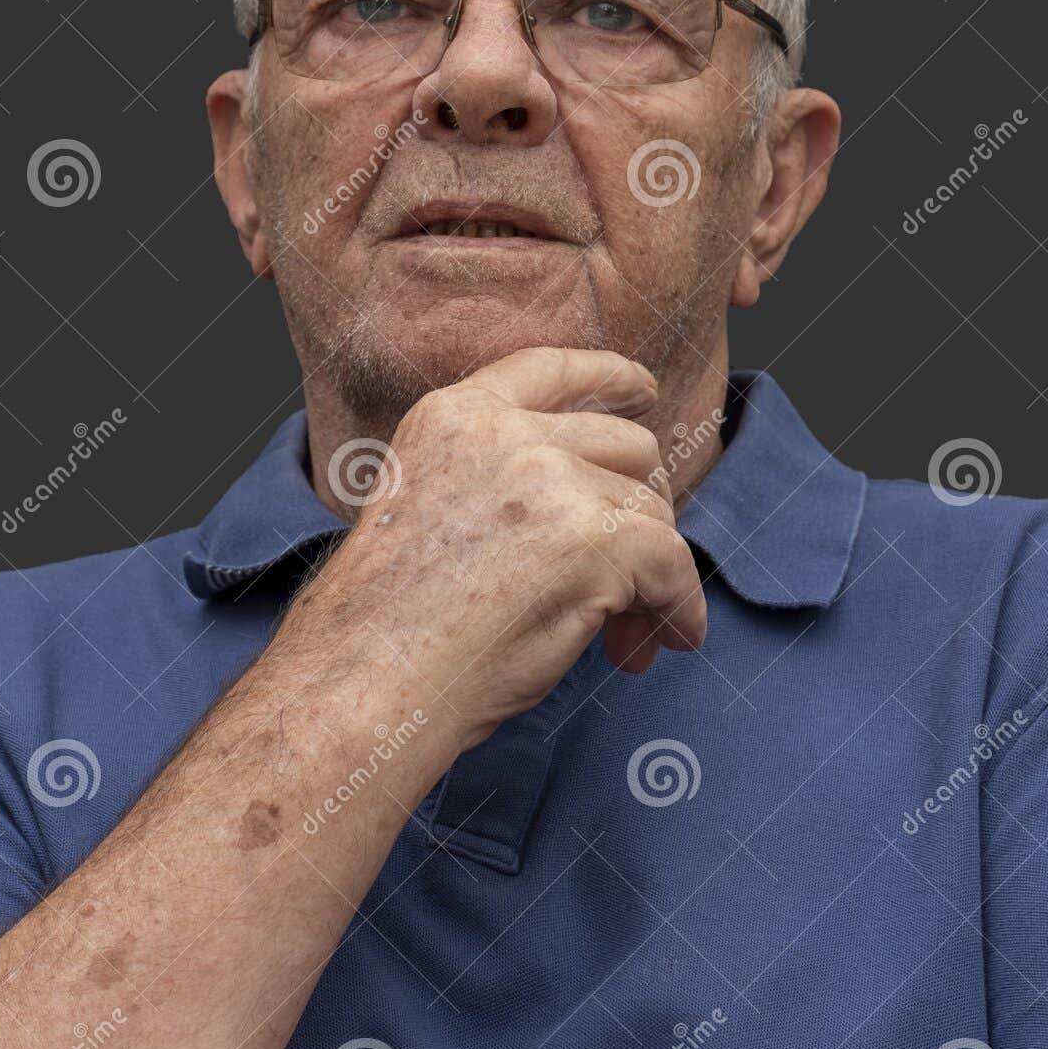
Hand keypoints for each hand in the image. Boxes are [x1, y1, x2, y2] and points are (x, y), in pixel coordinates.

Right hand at [322, 348, 706, 749]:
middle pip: (626, 444)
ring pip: (652, 512)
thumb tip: (603, 503)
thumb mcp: (429, 507)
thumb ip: (498, 479)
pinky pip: (672, 564)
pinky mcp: (593, 538)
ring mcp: (551, 479)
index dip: (608, 375)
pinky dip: (679, 606)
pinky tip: (662, 641)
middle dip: (642, 509)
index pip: (550, 367)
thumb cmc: (389, 624)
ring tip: (627, 638)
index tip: (643, 390)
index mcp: (454, 416)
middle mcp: (504, 432)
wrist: (369, 681)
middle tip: (631, 581)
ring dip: (653, 575)